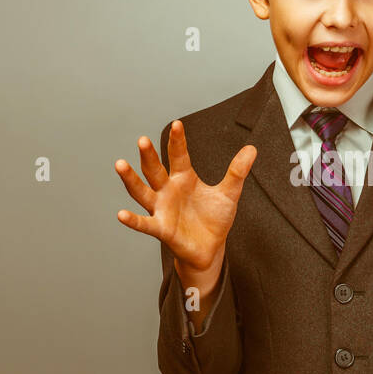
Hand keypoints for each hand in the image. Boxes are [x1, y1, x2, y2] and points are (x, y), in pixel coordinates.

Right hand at [115, 119, 256, 273]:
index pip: (178, 155)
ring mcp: (162, 209)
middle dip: (148, 156)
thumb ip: (237, 172)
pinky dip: (133, 221)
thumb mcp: (229, 194)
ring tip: (120, 164)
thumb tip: (252, 148)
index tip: (177, 124)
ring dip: (131, 179)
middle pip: (154, 170)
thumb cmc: (214, 219)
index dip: (177, 141)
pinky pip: (144, 224)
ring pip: (142, 192)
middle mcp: (168, 191)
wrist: (211, 248)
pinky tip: (121, 215)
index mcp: (183, 178)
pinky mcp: (161, 229)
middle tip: (142, 140)